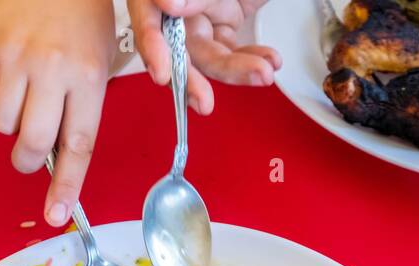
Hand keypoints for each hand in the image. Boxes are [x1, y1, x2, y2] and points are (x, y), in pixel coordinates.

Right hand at [0, 0, 117, 226]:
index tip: (56, 215)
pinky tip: (4, 79)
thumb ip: (84, 111)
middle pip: (32, 142)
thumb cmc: (82, 21)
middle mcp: (51, 68)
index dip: (66, 185)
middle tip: (30, 152)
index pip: (78, 145)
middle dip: (28, 159)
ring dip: (9, 124)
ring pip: (1, 124)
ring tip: (23, 98)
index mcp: (88, 77)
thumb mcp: (102, 64)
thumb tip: (61, 160)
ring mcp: (15, 57)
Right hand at [128, 0, 280, 114]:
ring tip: (264, 73)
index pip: (147, 17)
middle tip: (204, 102)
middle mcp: (173, 6)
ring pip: (209, 57)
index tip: (163, 72)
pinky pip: (232, 53)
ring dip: (237, 70)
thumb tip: (169, 4)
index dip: (153, 46)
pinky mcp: (221, 28)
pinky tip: (271, 61)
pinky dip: (253, 59)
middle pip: (176, 48)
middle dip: (192, 78)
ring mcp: (197, 18)